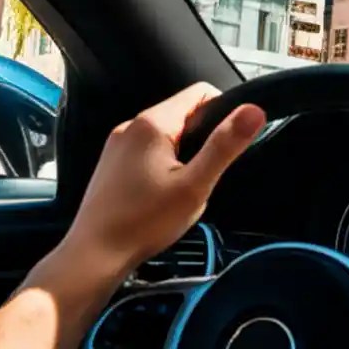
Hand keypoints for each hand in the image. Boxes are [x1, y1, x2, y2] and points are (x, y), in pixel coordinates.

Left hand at [57, 82, 265, 272]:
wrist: (95, 255)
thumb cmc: (144, 223)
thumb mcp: (194, 186)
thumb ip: (224, 146)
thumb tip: (253, 111)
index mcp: (153, 123)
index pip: (200, 93)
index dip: (223, 113)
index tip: (226, 146)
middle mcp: (131, 126)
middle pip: (183, 114)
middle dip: (202, 140)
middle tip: (204, 176)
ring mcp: (118, 145)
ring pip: (166, 135)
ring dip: (183, 155)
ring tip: (183, 190)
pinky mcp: (112, 163)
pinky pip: (148, 151)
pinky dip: (163, 165)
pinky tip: (161, 196)